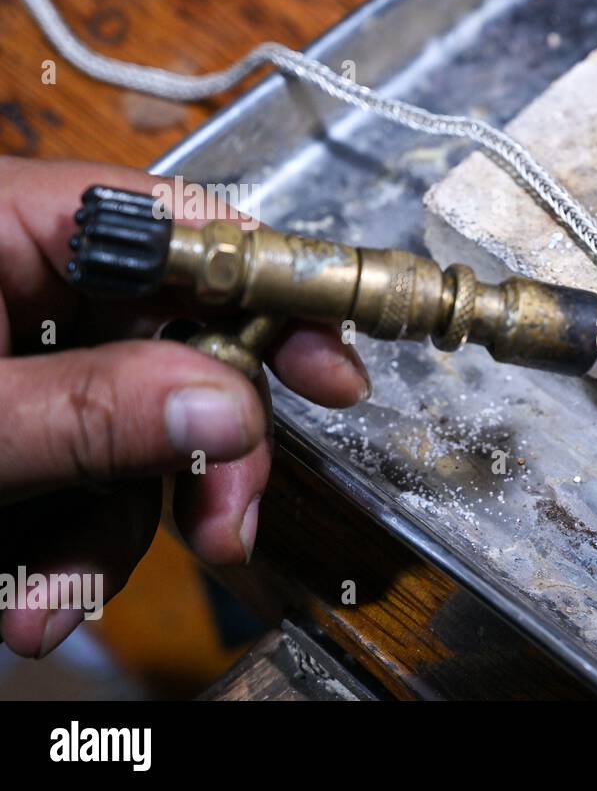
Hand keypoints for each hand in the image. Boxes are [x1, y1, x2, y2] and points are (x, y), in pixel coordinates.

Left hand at [0, 157, 369, 657]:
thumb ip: (85, 410)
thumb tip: (229, 405)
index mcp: (0, 226)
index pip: (182, 229)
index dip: (272, 294)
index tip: (330, 370)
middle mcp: (15, 279)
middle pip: (171, 347)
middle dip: (196, 459)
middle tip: (229, 528)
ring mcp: (6, 355)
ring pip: (123, 435)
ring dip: (108, 535)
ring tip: (52, 604)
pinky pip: (68, 474)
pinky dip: (58, 544)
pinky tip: (25, 594)